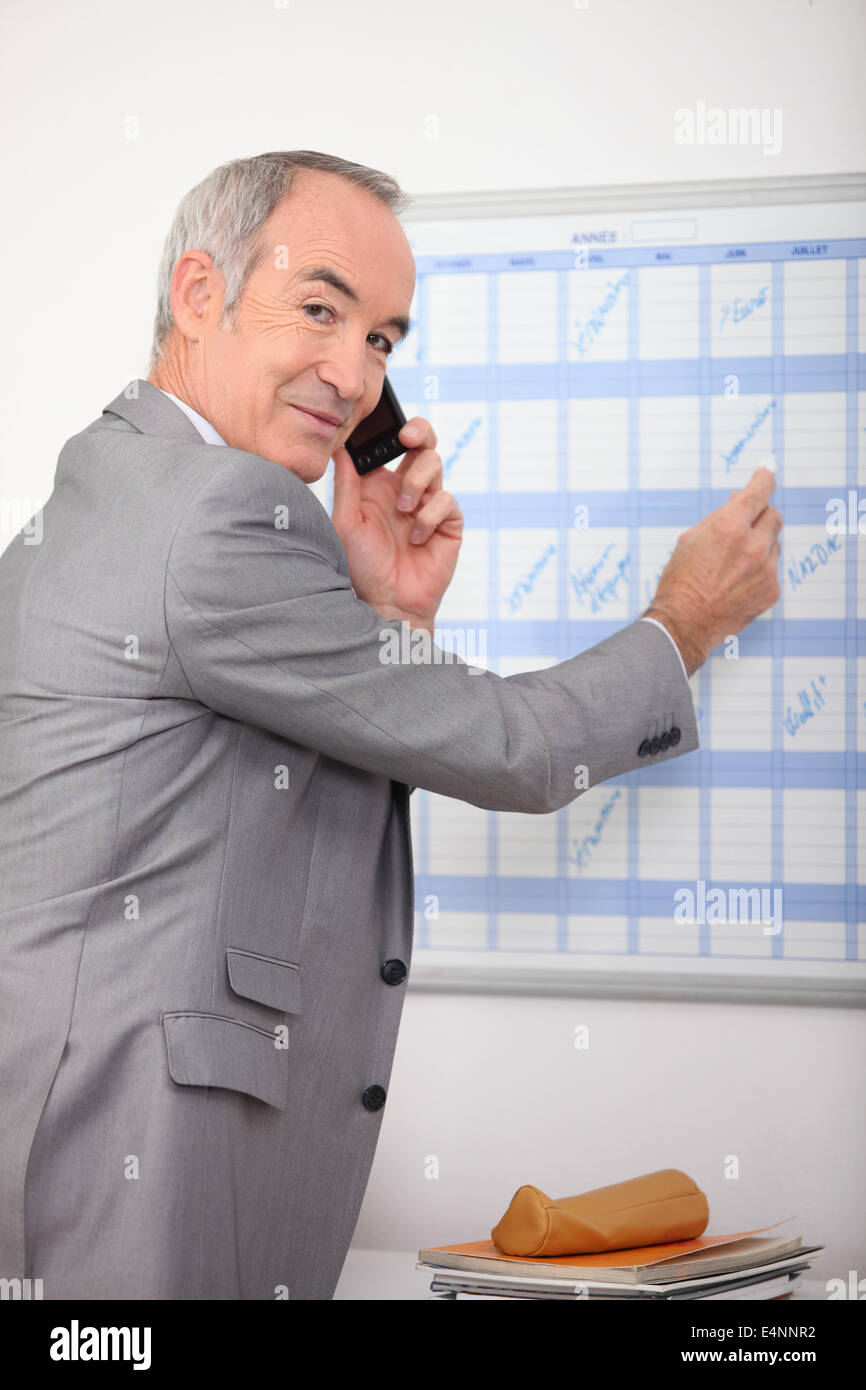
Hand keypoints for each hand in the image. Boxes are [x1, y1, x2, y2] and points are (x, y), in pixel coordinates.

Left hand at [330, 417, 463, 629]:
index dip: (392, 429)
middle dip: (419, 432)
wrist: (388, 602)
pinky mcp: (448, 523)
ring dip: (417, 482)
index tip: (385, 424)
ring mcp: (428, 504)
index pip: (390, 445)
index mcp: (379, 485)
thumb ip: (346, 483)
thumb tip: (339, 446)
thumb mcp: (346, 522)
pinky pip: (447, 501)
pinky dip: (430, 515)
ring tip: (402, 509)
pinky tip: (416, 537)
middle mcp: (405, 489)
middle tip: (406, 438)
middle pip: (422, 443)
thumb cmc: (363, 567)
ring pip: (434, 465)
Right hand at [645, 466, 782, 675]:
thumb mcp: (690, 540)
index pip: (758, 492)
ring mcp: (766, 569)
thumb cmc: (681, 583)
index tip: (768, 471)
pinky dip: (759, 570)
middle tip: (746, 524)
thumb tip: (738, 503)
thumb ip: (719, 518)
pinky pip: (772, 569)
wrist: (684, 624)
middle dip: (761, 515)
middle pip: (773, 515)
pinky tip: (738, 582)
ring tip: (733, 564)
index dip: (764, 478)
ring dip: (759, 545)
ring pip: (773, 543)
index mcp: (729, 527)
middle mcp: (753, 545)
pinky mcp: (772, 589)